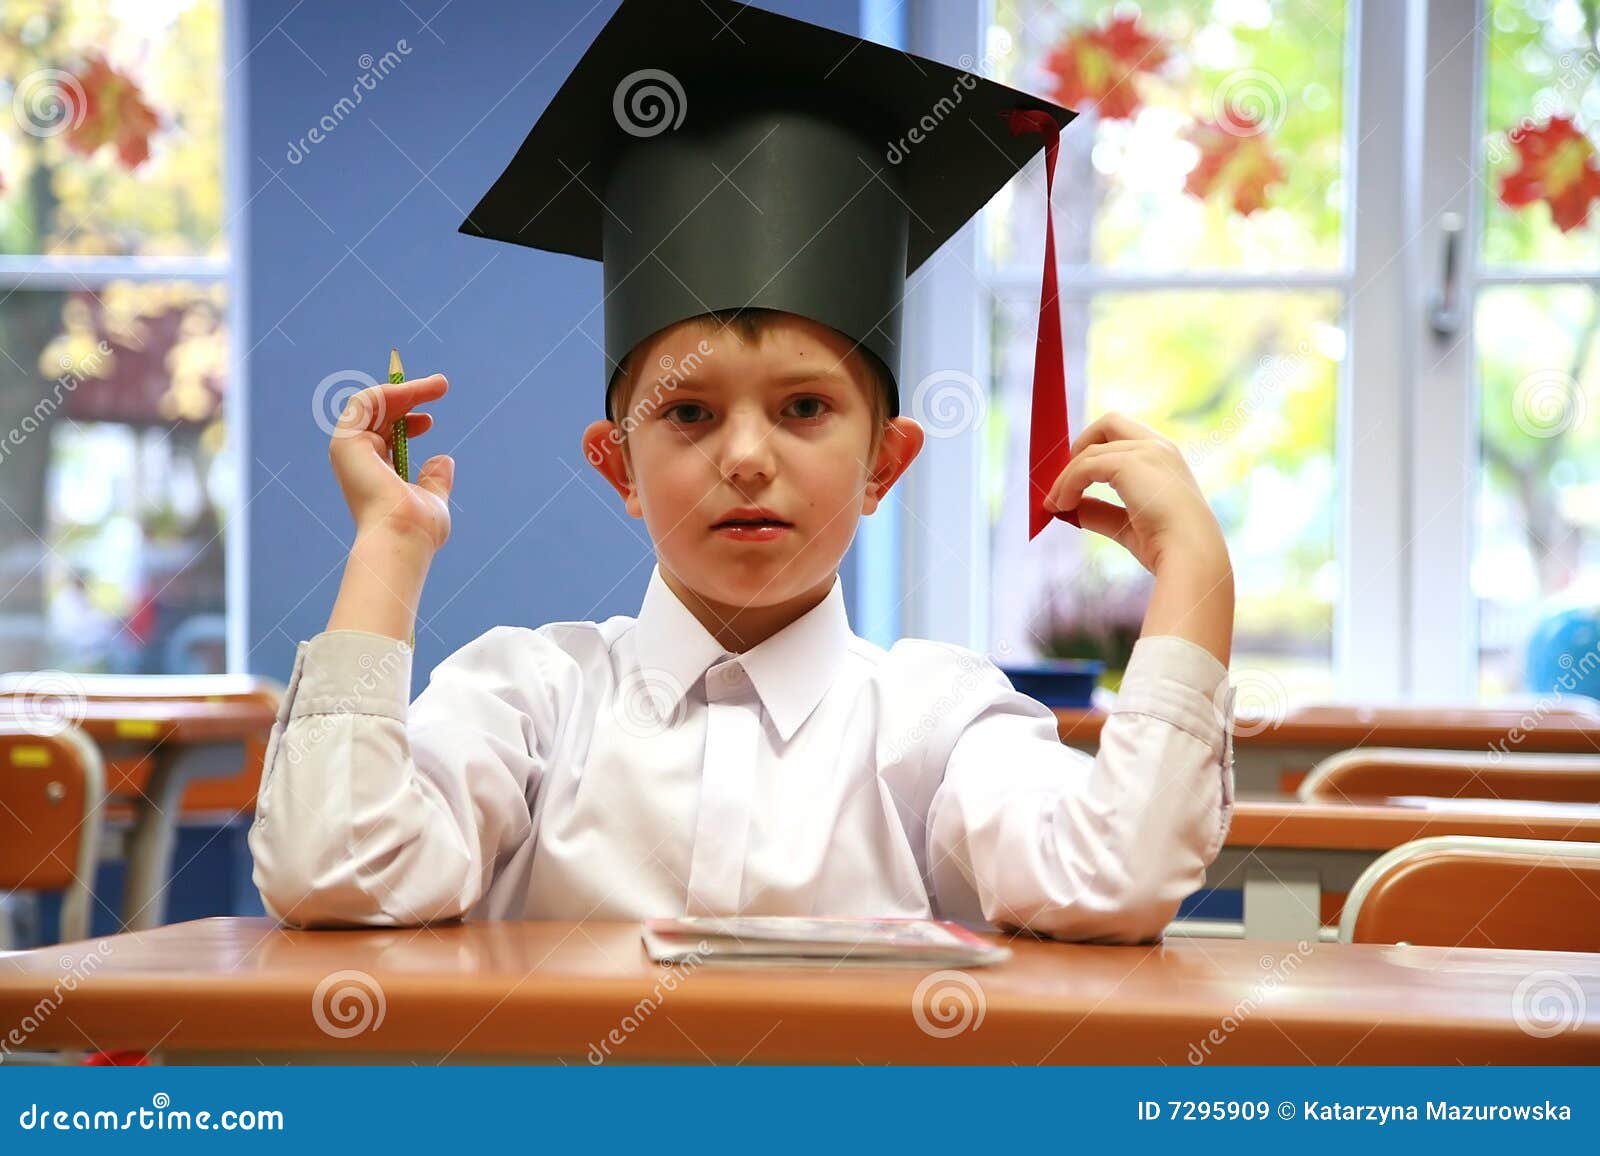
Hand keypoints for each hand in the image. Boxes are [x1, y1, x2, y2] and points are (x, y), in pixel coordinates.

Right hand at [327, 373, 454, 550]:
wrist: (403, 534)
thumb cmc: (417, 526)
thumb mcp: (431, 498)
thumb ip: (434, 480)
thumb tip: (443, 460)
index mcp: (372, 472)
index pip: (383, 434)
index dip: (406, 420)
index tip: (430, 420)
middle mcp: (356, 459)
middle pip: (379, 415)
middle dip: (410, 396)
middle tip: (442, 385)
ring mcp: (348, 449)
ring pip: (373, 404)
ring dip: (406, 389)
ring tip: (440, 385)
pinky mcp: (346, 441)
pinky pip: (365, 402)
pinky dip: (391, 392)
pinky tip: (416, 391)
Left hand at [1042, 412, 1225, 577]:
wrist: (1189, 553)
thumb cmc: (1166, 545)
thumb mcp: (1127, 524)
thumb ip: (1100, 512)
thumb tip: (1069, 509)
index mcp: (1166, 456)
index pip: (1124, 435)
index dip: (1096, 449)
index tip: (1076, 477)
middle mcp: (1158, 446)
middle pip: (1109, 422)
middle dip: (1080, 444)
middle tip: (1063, 478)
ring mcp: (1146, 450)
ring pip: (1090, 450)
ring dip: (1066, 478)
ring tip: (1055, 505)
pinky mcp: (1130, 463)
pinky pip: (1084, 467)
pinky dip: (1067, 485)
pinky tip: (1062, 506)